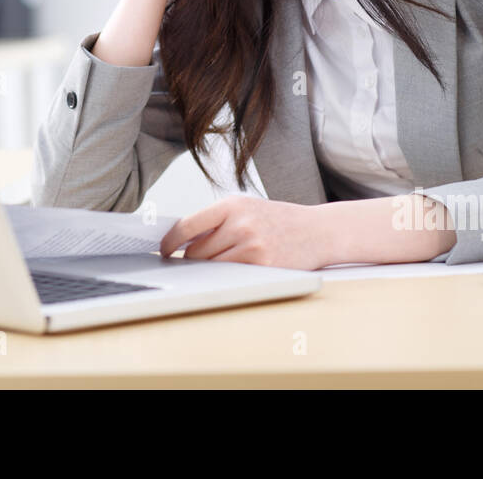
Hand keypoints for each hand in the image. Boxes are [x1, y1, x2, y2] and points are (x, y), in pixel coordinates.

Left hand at [158, 195, 329, 270]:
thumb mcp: (247, 208)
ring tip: (221, 262)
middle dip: (192, 258)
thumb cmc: (279, 220)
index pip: (187, 225)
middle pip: (196, 252)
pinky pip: (231, 277)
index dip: (169, 241)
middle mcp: (240, 224)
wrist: (318, 231)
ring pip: (211, 267)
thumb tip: (181, 240)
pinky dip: (227, 276)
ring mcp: (252, 247)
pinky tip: (236, 269)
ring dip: (209, 269)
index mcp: (233, 205)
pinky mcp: (263, 268)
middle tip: (195, 260)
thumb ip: (217, 221)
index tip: (163, 249)